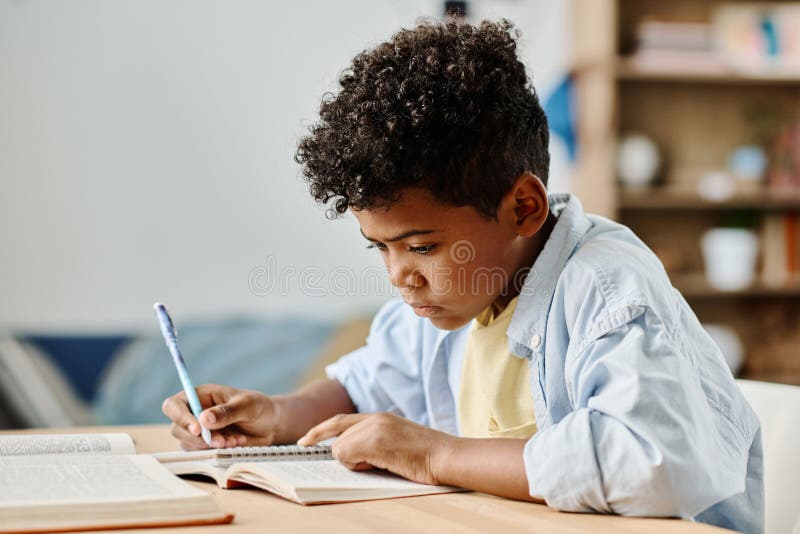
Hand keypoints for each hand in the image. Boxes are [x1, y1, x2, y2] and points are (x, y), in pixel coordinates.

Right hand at [162, 384, 281, 449]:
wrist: (271, 424)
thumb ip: (227, 412)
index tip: (198, 430)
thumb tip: (204, 419)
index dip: (180, 417)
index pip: (174, 405)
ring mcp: (199, 431)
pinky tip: (236, 443)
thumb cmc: (259, 407)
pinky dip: (217, 452)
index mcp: (201, 395)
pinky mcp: (206, 446)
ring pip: (189, 443)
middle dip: (198, 438)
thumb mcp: (248, 405)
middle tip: (221, 441)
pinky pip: (202, 453)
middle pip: (177, 428)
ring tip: (234, 440)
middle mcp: (195, 412)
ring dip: (209, 446)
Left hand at [297, 412, 452, 485]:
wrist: (445, 456)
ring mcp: (374, 428)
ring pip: (340, 448)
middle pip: (337, 436)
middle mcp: (374, 418)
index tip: (305, 441)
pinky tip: (381, 464)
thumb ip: (371, 442)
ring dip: (354, 462)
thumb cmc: (424, 457)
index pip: (340, 421)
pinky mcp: (375, 441)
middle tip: (367, 464)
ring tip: (382, 463)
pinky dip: (358, 465)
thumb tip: (345, 454)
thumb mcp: (394, 443)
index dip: (320, 430)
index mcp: (379, 417)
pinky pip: (347, 455)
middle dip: (344, 455)